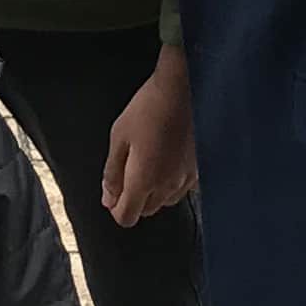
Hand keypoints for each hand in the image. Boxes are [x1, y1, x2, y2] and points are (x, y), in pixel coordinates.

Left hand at [100, 44, 197, 224]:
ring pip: (163, 202)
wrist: (185, 87)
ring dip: (151, 193)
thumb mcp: (119, 136)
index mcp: (144, 179)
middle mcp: (167, 185)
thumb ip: (112, 172)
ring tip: (146, 162)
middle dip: (132, 199)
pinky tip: (164, 160)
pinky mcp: (198, 169)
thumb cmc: (150, 106)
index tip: (112, 193)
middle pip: (146, 212)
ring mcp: (186, 179)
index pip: (127, 217)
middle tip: (126, 170)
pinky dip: (168, 184)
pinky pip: (179, 189)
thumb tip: (108, 198)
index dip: (115, 209)